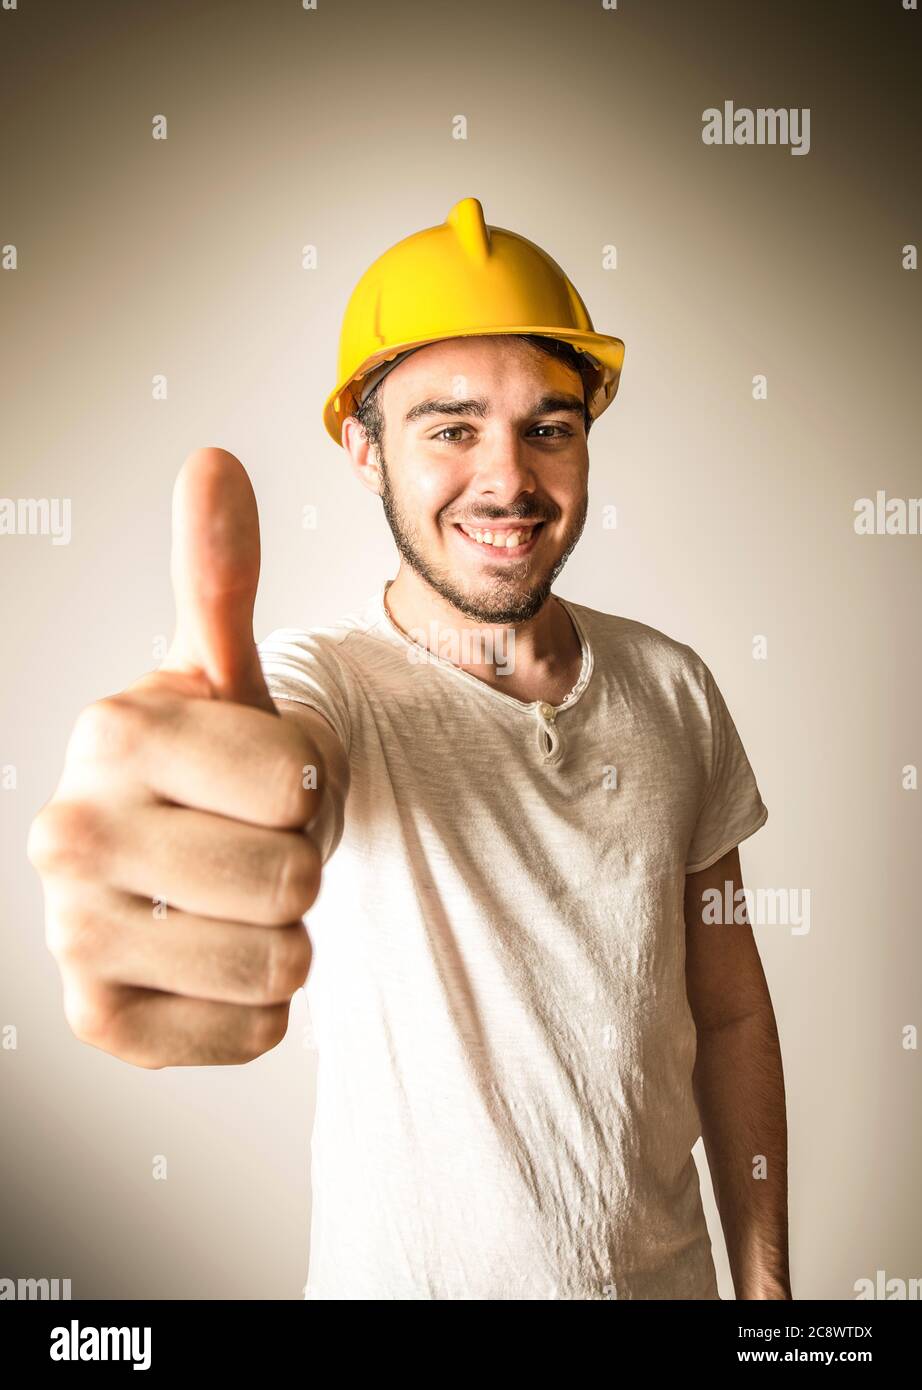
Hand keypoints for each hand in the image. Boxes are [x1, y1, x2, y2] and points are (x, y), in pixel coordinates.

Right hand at [27, 448, 323, 1067]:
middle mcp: (68, 835)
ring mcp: (72, 936)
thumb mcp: (223, 670)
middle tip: (248, 841)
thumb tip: (212, 463)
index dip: (307, 780)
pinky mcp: (98, 1021)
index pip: (297, 780)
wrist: (172, 858)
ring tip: (232, 897)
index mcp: (111, 732)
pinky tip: (213, 957)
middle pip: (291, 877)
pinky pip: (254, 1032)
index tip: (259, 775)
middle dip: (295, 860)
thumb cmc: (210, 762)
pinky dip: (259, 1004)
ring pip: (280, 963)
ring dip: (283, 933)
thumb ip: (221, 574)